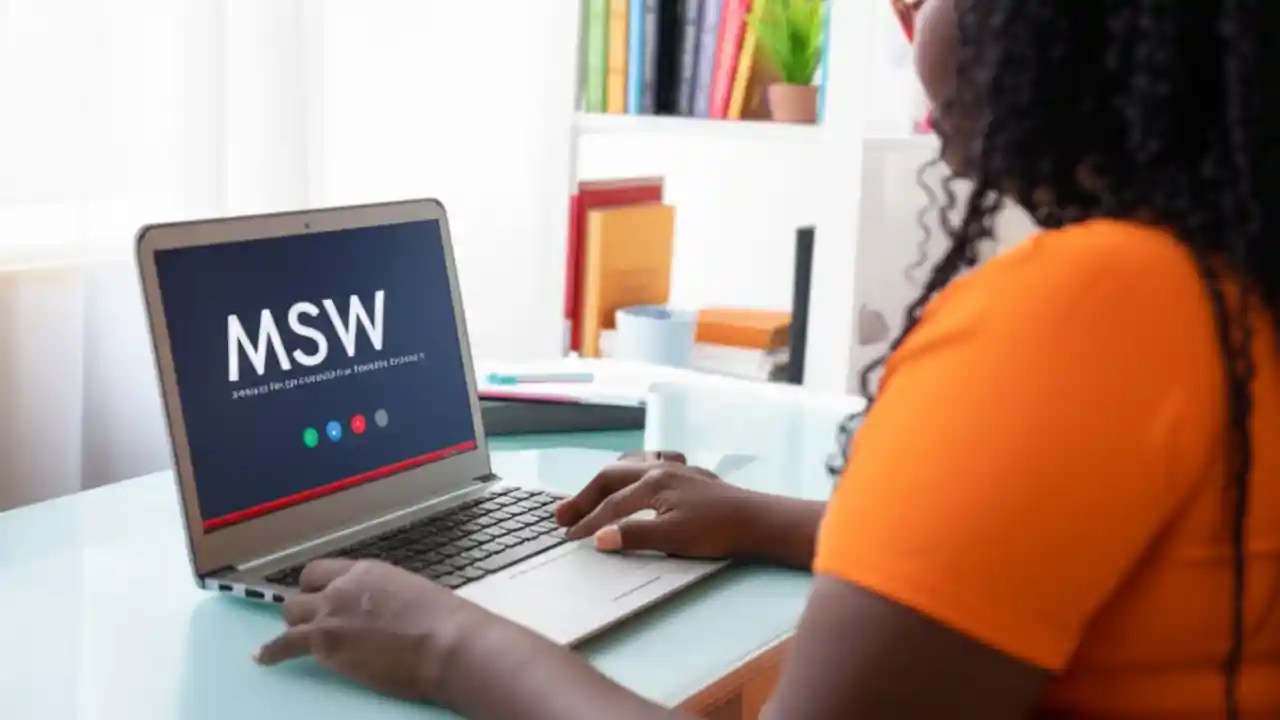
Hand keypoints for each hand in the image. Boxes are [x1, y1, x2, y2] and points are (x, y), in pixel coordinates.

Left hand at [255, 559, 491, 701]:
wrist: (446, 643)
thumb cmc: (444, 621)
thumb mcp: (410, 591)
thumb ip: (383, 596)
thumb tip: (377, 610)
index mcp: (366, 571)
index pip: (320, 572)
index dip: (315, 587)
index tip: (318, 598)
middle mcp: (342, 587)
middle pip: (301, 594)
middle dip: (303, 609)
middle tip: (312, 624)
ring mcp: (329, 614)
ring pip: (291, 615)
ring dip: (293, 628)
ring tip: (291, 641)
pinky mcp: (324, 644)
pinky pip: (284, 645)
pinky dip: (271, 652)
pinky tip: (263, 657)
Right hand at [555, 451, 765, 558]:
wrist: (757, 520)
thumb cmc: (717, 531)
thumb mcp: (673, 538)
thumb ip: (634, 536)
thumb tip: (599, 537)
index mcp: (652, 484)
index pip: (610, 506)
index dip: (587, 522)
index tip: (569, 536)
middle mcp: (660, 469)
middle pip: (611, 477)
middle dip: (585, 496)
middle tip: (563, 515)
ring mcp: (676, 468)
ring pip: (630, 464)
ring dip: (606, 479)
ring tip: (590, 493)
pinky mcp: (690, 474)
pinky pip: (651, 463)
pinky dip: (633, 470)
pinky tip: (636, 478)